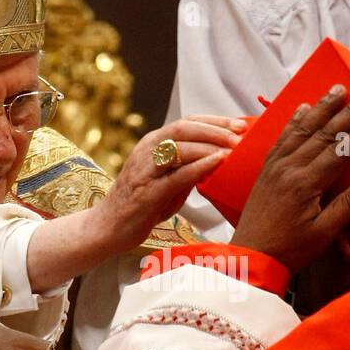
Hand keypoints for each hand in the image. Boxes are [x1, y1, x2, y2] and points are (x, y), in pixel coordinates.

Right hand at [94, 115, 246, 252]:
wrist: (107, 228)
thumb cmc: (139, 206)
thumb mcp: (168, 183)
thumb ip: (188, 171)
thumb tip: (218, 162)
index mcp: (152, 145)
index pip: (187, 123)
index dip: (214, 121)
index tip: (239, 125)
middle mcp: (147, 151)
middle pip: (185, 128)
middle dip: (216, 128)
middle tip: (241, 134)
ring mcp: (146, 170)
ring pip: (180, 146)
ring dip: (211, 145)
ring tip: (235, 149)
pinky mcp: (148, 191)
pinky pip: (178, 174)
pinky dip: (201, 166)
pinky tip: (218, 162)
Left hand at [231, 88, 349, 275]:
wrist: (251, 256)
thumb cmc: (290, 249)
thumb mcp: (323, 234)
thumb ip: (347, 207)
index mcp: (306, 184)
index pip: (338, 152)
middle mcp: (289, 168)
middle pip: (322, 133)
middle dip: (347, 113)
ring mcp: (275, 166)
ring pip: (302, 129)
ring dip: (322, 107)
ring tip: (337, 89)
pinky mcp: (266, 169)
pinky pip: (282, 137)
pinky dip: (294, 120)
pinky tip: (303, 108)